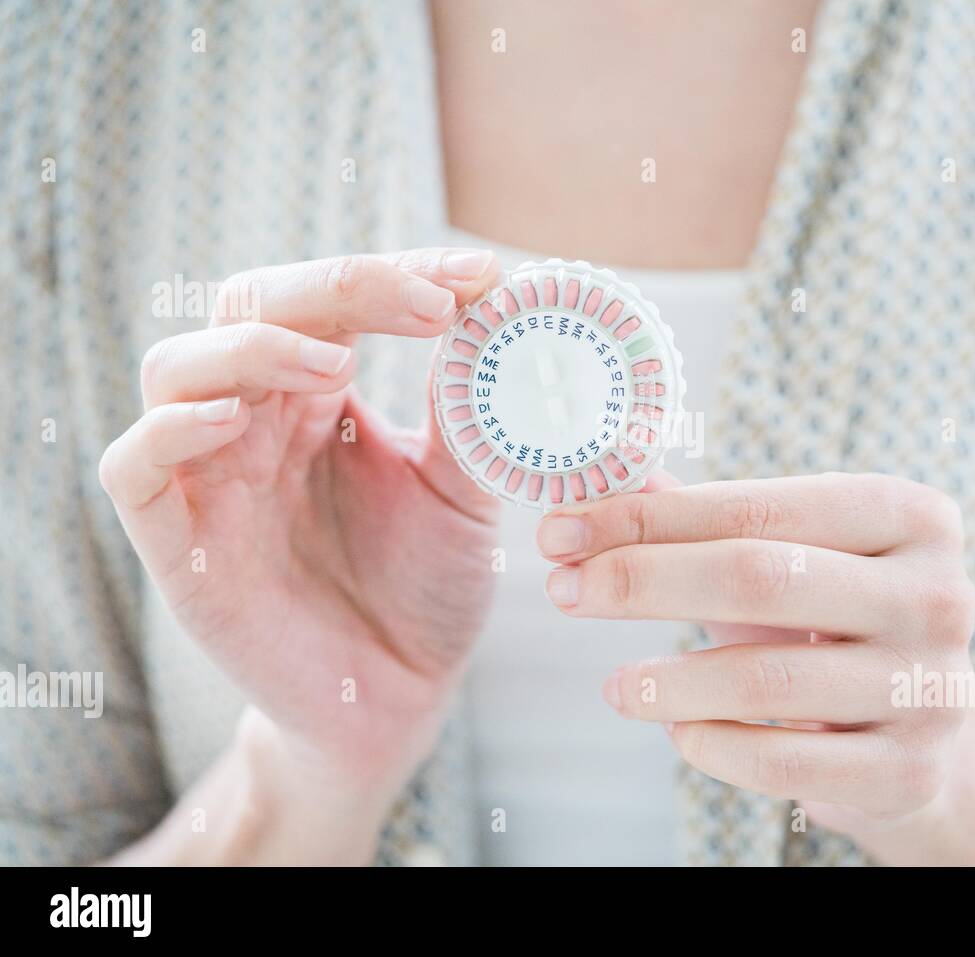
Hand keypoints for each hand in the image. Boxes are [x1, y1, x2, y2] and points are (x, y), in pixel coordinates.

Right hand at [99, 248, 501, 799]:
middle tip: (428, 303)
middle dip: (337, 288)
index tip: (478, 276)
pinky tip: (236, 420)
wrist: (399, 697)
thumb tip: (489, 315)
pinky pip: (136, 466)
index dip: (395, 276)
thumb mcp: (461, 491)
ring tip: (334, 366)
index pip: (327, 302)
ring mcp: (210, 479)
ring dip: (254, 346)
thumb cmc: (425, 589)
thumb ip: (463, 412)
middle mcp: (255, 424)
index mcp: (315, 400)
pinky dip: (173, 428)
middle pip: (250, 307)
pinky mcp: (177, 544)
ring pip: (176, 367)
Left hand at [536, 472, 974, 827]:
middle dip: (643, 581)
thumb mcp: (788, 556)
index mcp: (910, 515)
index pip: (758, 506)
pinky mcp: (909, 770)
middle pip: (760, 577)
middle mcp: (937, 594)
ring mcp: (929, 688)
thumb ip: (702, 518)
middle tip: (565, 591)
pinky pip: (784, 762)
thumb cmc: (837, 624)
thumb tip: (598, 480)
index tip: (563, 530)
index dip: (648, 518)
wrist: (927, 734)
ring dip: (668, 680)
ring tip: (616, 686)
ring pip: (767, 677)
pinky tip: (679, 731)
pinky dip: (713, 746)